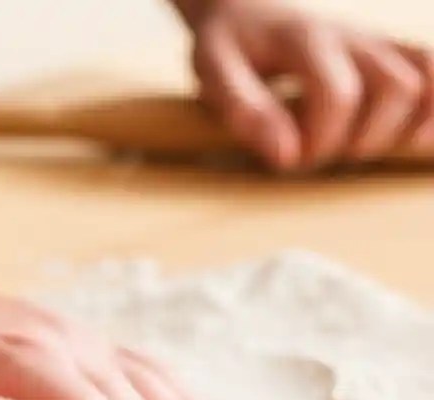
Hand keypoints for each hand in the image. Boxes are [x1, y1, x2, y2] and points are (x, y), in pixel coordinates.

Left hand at [181, 0, 433, 169]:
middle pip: (395, 88)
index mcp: (306, 39)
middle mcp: (352, 36)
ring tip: (359, 147)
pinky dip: (433, 108)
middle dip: (363, 138)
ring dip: (402, 128)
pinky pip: (433, 70)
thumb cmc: (229, 45)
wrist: (246, 9)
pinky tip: (414, 138)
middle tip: (321, 153)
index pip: (340, 95)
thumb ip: (243, 110)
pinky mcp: (389, 53)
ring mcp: (376, 43)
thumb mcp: (214, 71)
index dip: (322, 140)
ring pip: (423, 80)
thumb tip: (285, 156)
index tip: (291, 158)